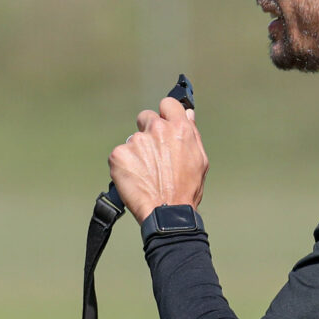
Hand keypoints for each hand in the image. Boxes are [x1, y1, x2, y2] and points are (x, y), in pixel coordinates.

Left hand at [107, 95, 207, 222]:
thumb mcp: (200, 160)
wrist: (167, 214)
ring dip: (137, 152)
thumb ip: (192, 134)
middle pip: (146, 117)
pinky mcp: (119, 155)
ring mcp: (136, 141)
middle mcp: (157, 129)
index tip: (164, 123)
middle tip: (153, 155)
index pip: (167, 104)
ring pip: (133, 140)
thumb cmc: (186, 190)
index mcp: (179, 128)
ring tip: (146, 174)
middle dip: (148, 131)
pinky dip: (125, 166)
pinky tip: (135, 179)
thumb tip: (188, 114)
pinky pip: (120, 155)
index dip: (165, 113)